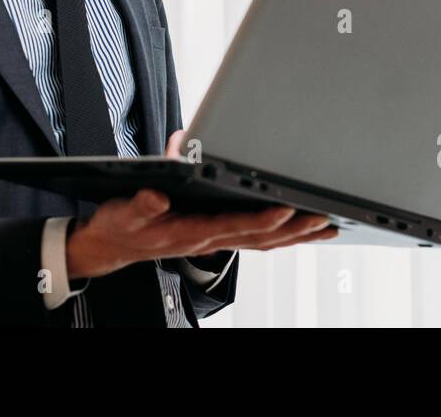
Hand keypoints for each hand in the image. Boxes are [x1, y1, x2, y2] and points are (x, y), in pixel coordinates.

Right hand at [64, 129, 338, 279]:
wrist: (114, 243)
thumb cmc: (123, 225)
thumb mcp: (124, 210)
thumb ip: (142, 203)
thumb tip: (158, 195)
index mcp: (192, 230)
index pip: (235, 225)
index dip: (263, 219)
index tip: (287, 208)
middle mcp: (210, 238)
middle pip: (261, 238)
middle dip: (295, 230)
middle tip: (325, 219)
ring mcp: (216, 240)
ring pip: (264, 242)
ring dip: (296, 235)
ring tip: (326, 226)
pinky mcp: (217, 236)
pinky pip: (257, 240)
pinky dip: (282, 236)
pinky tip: (299, 229)